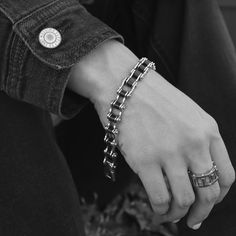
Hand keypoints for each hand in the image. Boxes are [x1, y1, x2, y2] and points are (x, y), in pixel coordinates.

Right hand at [68, 40, 234, 228]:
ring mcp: (170, 152)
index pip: (226, 176)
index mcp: (208, 131)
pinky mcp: (145, 160)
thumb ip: (197, 139)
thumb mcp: (187, 113)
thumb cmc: (152, 98)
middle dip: (201, 212)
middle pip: (209, 193)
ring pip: (184, 200)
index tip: (206, 203)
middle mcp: (194, 144)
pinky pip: (160, 198)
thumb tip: (194, 170)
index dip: (218, 196)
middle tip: (192, 219)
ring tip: (170, 216)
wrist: (124, 85)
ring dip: (178, 214)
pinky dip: (160, 210)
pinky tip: (156, 210)